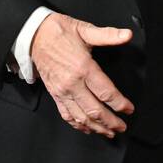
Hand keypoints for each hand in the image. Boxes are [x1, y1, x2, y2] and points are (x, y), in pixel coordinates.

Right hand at [30, 12, 135, 138]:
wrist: (33, 36)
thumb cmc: (58, 32)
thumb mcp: (85, 30)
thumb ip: (108, 35)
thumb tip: (127, 34)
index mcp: (83, 68)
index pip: (106, 92)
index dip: (120, 104)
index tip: (129, 109)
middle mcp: (72, 83)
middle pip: (94, 110)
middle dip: (111, 122)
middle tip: (122, 126)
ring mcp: (62, 91)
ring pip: (81, 117)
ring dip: (96, 127)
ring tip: (108, 132)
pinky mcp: (54, 94)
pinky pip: (66, 114)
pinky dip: (78, 124)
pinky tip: (87, 128)